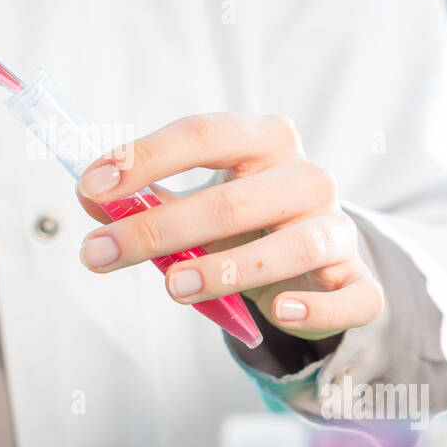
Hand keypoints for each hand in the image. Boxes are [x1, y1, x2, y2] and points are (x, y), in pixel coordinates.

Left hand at [75, 113, 382, 340]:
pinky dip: (316, 308)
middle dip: (158, 229)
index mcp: (265, 139)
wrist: (315, 259)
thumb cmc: (246, 221)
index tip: (91, 185)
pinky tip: (278, 312)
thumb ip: (146, 198)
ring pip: (292, 246)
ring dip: (226, 268)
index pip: (204, 135)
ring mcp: (337, 228)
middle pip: (232, 199)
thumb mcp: (196, 200)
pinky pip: (351, 297)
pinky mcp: (359, 281)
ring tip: (171, 287)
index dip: (145, 158)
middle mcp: (307, 176)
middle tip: (99, 254)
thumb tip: (88, 197)